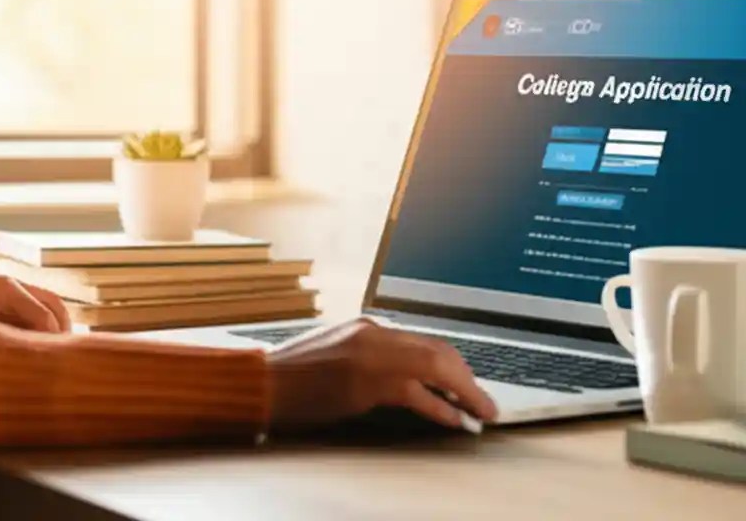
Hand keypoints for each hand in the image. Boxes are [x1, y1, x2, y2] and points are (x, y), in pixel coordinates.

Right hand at [267, 319, 496, 429]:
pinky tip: (454, 419)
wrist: (262, 383)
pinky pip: (416, 393)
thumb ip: (371, 357)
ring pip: (436, 366)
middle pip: (439, 350)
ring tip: (481, 412)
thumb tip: (409, 379)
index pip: (426, 341)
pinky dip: (441, 406)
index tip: (469, 383)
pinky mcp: (364, 381)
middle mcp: (374, 333)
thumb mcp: (338, 355)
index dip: (455, 364)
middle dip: (468, 377)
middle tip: (484, 401)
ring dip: (465, 391)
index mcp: (369, 327)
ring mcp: (370, 354)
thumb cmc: (294, 377)